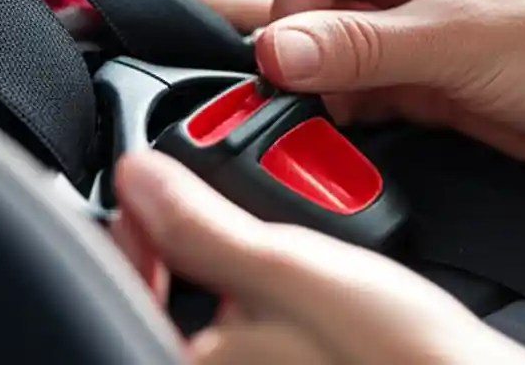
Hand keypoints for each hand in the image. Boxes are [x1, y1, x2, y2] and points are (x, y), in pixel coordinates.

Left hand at [113, 150, 524, 364]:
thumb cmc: (399, 357)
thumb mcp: (288, 268)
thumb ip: (199, 224)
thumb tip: (139, 179)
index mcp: (196, 364)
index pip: (125, 293)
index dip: (130, 232)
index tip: (142, 190)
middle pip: (168, 302)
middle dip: (180, 244)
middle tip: (199, 195)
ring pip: (213, 314)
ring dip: (223, 262)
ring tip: (254, 223)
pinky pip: (257, 333)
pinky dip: (261, 293)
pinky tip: (292, 272)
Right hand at [255, 0, 524, 179]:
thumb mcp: (453, 44)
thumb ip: (356, 48)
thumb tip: (275, 53)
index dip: (294, 12)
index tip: (295, 66)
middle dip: (303, 48)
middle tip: (312, 88)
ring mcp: (398, 12)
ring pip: (316, 42)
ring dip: (321, 80)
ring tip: (350, 105)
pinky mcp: (403, 62)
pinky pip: (340, 79)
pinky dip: (341, 104)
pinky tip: (365, 117)